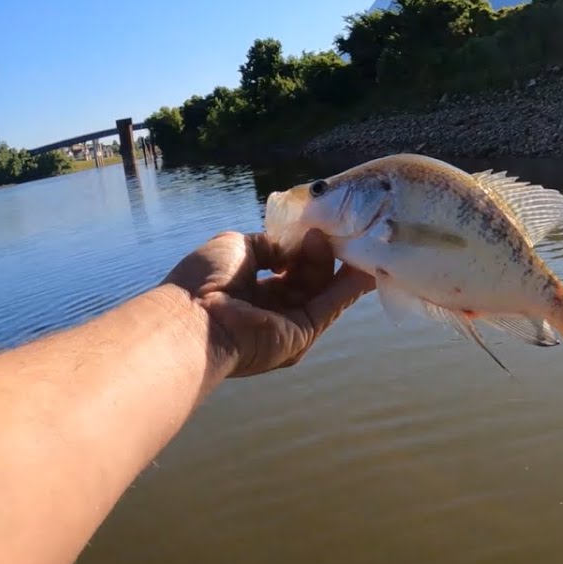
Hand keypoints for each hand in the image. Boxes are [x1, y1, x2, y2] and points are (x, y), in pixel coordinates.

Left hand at [162, 229, 376, 376]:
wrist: (192, 319)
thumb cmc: (203, 280)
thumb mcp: (238, 246)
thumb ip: (270, 244)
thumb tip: (293, 245)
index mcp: (250, 291)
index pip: (286, 269)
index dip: (303, 250)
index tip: (318, 229)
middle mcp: (270, 310)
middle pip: (308, 279)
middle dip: (322, 254)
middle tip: (333, 231)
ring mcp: (288, 324)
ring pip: (323, 291)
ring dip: (336, 264)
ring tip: (352, 238)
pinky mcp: (303, 334)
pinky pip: (332, 306)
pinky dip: (351, 288)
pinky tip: (369, 269)